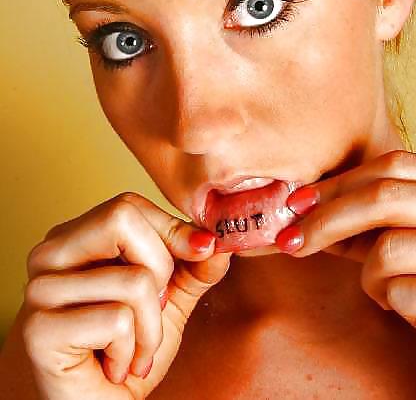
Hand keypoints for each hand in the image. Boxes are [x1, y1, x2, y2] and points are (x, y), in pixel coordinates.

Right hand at [22, 192, 231, 398]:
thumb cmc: (124, 351)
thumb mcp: (168, 300)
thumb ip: (193, 265)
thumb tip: (219, 239)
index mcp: (74, 237)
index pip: (128, 205)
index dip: (171, 230)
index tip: (198, 253)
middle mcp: (50, 254)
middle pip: (122, 219)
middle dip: (160, 269)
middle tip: (151, 308)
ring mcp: (40, 290)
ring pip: (134, 279)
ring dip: (151, 328)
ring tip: (131, 349)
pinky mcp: (40, 329)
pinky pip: (118, 321)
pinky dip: (131, 351)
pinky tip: (113, 366)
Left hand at [275, 150, 415, 367]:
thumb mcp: (397, 241)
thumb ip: (360, 223)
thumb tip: (301, 209)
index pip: (394, 166)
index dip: (340, 182)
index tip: (297, 203)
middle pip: (385, 196)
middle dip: (327, 219)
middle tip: (291, 241)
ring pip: (389, 249)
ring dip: (371, 276)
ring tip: (386, 292)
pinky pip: (401, 293)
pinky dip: (392, 302)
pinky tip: (412, 311)